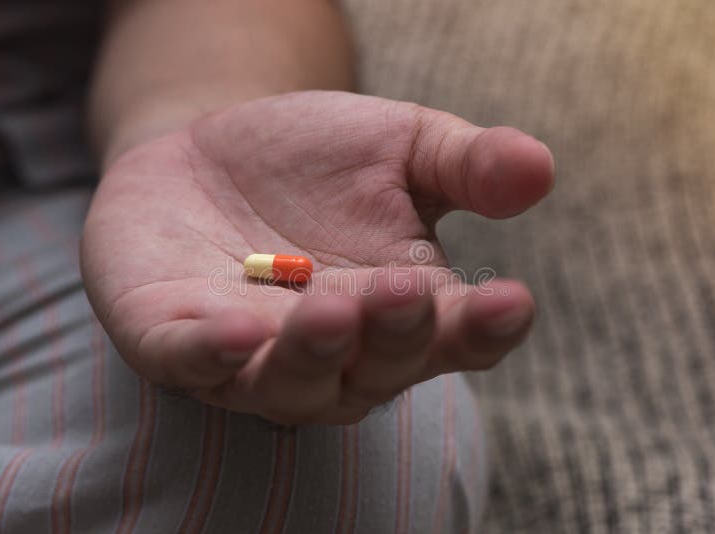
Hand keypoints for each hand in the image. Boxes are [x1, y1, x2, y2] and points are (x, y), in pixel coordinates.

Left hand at [80, 91, 553, 423]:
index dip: (485, 329)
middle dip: (393, 338)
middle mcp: (337, 355)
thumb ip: (466, 163)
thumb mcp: (401, 146)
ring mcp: (254, 357)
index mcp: (402, 313)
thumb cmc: (316, 161)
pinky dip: (212, 357)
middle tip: (403, 291)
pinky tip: (234, 332)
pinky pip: (193, 365)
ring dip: (314, 356)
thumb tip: (539, 169)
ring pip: (291, 383)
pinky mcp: (175, 339)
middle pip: (376, 370)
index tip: (511, 300)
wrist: (208, 153)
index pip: (456, 338)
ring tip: (333, 311)